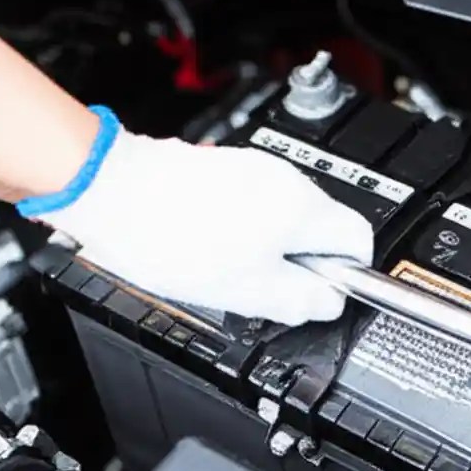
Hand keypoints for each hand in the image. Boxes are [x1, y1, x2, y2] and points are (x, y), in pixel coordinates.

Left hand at [34, 130, 372, 324]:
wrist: (109, 192)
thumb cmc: (167, 236)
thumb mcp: (244, 291)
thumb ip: (298, 300)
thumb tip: (329, 303)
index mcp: (302, 209)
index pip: (361, 240)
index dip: (348, 274)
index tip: (324, 293)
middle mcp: (286, 180)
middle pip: (324, 227)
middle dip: (304, 262)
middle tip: (267, 288)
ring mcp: (255, 168)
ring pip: (288, 216)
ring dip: (273, 246)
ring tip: (231, 267)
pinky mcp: (226, 167)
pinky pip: (257, 203)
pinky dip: (246, 228)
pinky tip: (210, 245)